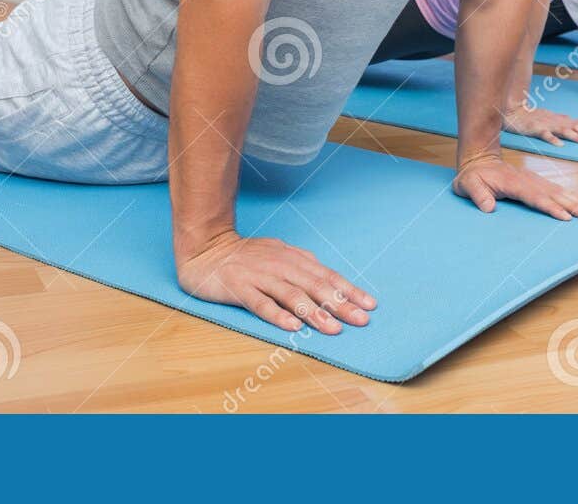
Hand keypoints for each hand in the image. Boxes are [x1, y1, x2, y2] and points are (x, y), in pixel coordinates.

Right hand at [176, 230, 374, 334]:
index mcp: (293, 259)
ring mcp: (259, 276)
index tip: (370, 306)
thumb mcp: (280, 254)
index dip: (349, 290)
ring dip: (314, 313)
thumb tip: (331, 281)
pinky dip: (277, 315)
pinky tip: (292, 327)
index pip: (327, 276)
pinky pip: (260, 303)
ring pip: (292, 295)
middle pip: (315, 286)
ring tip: (332, 328)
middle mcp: (280, 266)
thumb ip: (303, 266)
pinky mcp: (239, 288)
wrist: (207, 250)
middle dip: (340, 304)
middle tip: (360, 320)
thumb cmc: (247, 256)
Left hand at [453, 153, 577, 219]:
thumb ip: (478, 195)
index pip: (535, 197)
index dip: (550, 207)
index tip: (565, 216)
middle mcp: (528, 181)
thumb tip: (488, 207)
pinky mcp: (537, 182)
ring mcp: (534, 180)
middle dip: (574, 205)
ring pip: (559, 191)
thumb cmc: (472, 176)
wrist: (479, 159)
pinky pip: (557, 190)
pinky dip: (572, 196)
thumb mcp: (467, 185)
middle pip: (554, 194)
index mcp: (513, 183)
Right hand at [502, 103, 577, 145]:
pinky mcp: (535, 129)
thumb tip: (576, 124)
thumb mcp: (550, 117)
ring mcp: (546, 124)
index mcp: (560, 119)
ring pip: (564, 130)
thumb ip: (562, 121)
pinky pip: (545, 134)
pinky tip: (560, 145)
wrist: (513, 112)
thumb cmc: (532, 116)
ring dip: (577, 136)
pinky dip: (553, 139)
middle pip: (576, 126)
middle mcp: (556, 120)